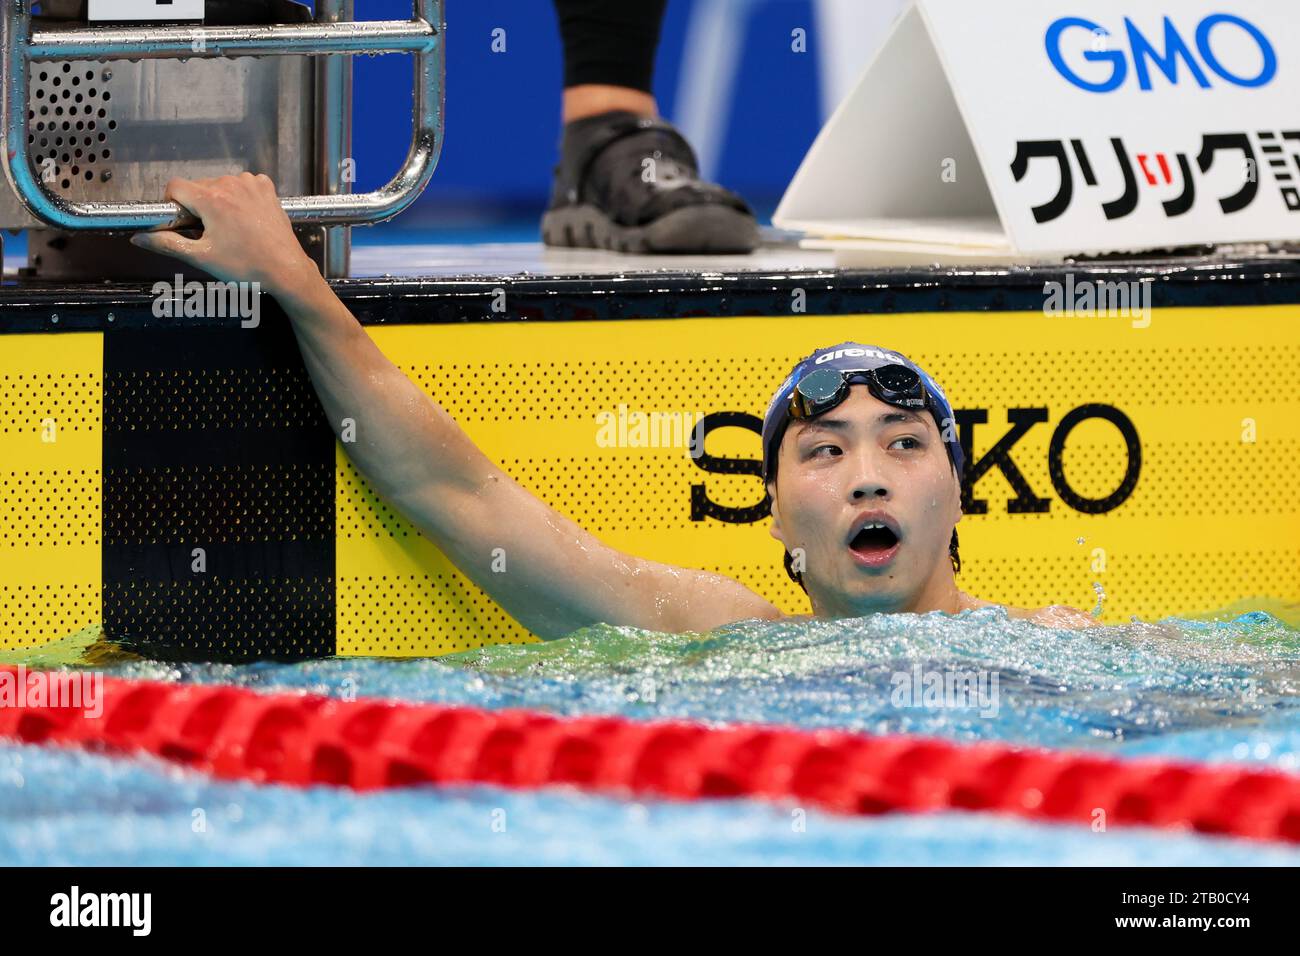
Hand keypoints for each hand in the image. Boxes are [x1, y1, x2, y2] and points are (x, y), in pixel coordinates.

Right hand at [130, 174, 318, 295]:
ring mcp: (251, 184)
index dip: (173, 205)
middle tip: (210, 233)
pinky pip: (242, 186)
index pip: (175, 186)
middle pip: (197, 187)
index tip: (182, 222)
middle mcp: (231, 184)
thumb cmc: (247, 267)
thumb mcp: (201, 257)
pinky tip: (246, 219)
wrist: (286, 270)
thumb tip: (139, 237)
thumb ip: (166, 243)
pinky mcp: (266, 188)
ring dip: (219, 202)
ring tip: (231, 230)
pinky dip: (240, 198)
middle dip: (197, 206)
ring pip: (219, 186)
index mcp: (212, 198)